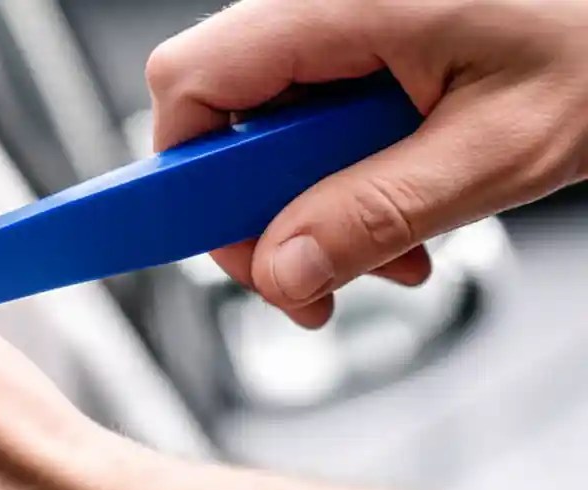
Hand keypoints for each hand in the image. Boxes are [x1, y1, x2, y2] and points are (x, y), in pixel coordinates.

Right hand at [148, 0, 587, 327]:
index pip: (191, 81)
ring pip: (268, 115)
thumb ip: (378, 212)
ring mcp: (346, 11)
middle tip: (317, 267)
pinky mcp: (369, 28)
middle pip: (220, 105)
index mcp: (345, 2)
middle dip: (259, 206)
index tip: (219, 243)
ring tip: (389, 242)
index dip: (184, 174)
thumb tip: (283, 268)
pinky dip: (344, 167)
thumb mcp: (499, 150)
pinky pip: (316, 104)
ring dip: (311, 197)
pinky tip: (403, 197)